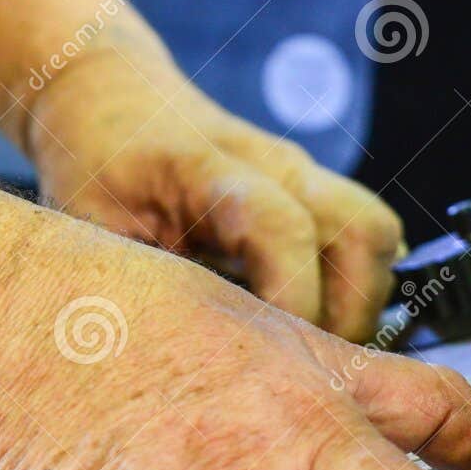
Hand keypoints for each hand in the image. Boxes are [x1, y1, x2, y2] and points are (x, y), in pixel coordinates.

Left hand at [25, 50, 401, 342]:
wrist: (115, 101)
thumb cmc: (97, 168)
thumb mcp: (90, 230)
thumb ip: (137, 289)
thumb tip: (173, 368)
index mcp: (211, 170)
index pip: (286, 229)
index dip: (295, 303)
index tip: (280, 361)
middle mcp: (278, 166)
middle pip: (364, 233)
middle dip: (350, 315)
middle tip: (307, 366)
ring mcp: (308, 176)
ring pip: (380, 238)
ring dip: (363, 303)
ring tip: (316, 348)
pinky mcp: (321, 195)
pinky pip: (371, 243)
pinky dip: (359, 290)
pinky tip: (315, 321)